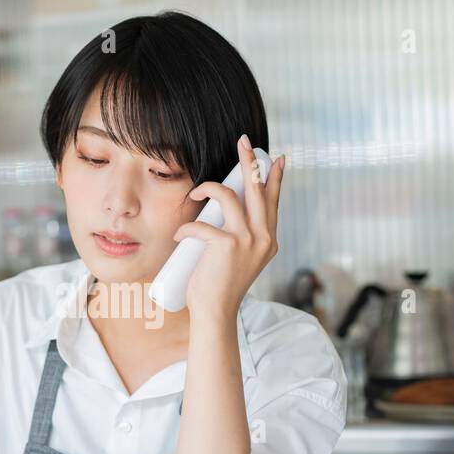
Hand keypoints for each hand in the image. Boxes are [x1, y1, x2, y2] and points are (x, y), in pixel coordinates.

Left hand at [174, 134, 285, 320]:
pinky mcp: (227, 244)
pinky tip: (177, 237)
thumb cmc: (220, 286)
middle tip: (243, 141)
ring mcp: (247, 240)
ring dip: (208, 188)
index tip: (276, 158)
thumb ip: (238, 236)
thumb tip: (224, 209)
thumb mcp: (238, 258)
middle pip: (257, 189)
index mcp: (269, 239)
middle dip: (249, 161)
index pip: (273, 201)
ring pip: (228, 196)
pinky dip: (186, 227)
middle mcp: (264, 237)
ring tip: (195, 191)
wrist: (215, 312)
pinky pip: (201, 223)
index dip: (274, 178)